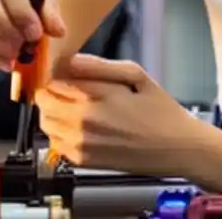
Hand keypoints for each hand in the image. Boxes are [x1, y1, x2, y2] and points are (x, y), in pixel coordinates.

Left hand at [37, 55, 203, 176]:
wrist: (177, 148)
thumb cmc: (160, 110)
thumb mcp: (136, 75)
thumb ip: (99, 66)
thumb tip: (69, 60)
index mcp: (96, 96)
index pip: (54, 80)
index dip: (56, 73)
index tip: (64, 71)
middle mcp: (83, 122)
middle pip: (44, 101)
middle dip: (51, 90)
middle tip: (68, 87)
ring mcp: (80, 144)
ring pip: (45, 122)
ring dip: (52, 111)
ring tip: (73, 107)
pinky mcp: (83, 161)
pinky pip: (55, 142)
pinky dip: (59, 132)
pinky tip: (79, 126)